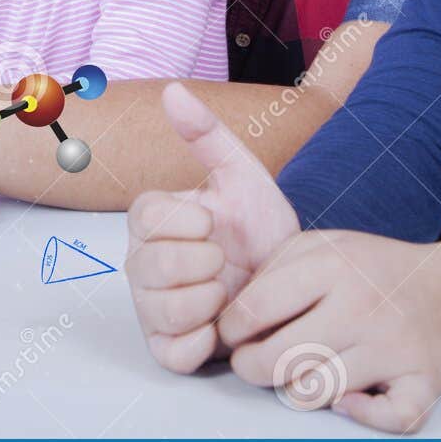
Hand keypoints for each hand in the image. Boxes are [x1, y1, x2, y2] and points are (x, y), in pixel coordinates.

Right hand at [125, 83, 298, 374]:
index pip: (144, 216)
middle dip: (197, 262)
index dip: (182, 220)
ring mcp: (154, 308)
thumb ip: (207, 135)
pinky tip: (221, 327)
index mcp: (155, 221)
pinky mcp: (170, 348)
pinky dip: (198, 342)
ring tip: (228, 293)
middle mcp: (144, 264)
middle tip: (226, 261)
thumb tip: (172, 89)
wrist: (296, 283)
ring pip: (158, 309)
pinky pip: (169, 352)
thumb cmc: (260, 229)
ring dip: (203, 300)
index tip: (214, 222)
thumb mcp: (243, 176)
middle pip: (145, 265)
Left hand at [219, 234, 440, 433]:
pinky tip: (349, 399)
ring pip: (318, 393)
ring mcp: (395, 348)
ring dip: (299, 391)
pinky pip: (383, 419)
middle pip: (279, 359)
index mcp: (333, 267)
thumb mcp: (322, 246)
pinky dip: (361, 416)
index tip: (235, 335)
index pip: (256, 308)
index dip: (231, 330)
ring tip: (299, 374)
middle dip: (253, 368)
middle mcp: (363, 307)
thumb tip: (230, 318)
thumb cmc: (372, 271)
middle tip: (255, 363)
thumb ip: (272, 271)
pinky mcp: (424, 382)